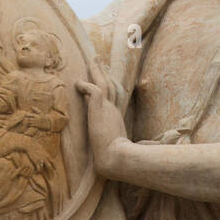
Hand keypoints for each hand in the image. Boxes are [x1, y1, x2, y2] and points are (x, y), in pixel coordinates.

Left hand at [76, 62, 127, 176]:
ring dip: (97, 71)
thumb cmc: (119, 159)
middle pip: (111, 86)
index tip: (106, 77)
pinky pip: (93, 90)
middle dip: (104, 72)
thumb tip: (142, 148)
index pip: (115, 97)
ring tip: (93, 59)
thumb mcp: (120, 149)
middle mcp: (114, 111)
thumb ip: (127, 144)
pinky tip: (77, 83)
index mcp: (117, 119)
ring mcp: (107, 109)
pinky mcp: (100, 110)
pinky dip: (86, 85)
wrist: (115, 160)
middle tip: (100, 60)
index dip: (111, 85)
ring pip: (104, 84)